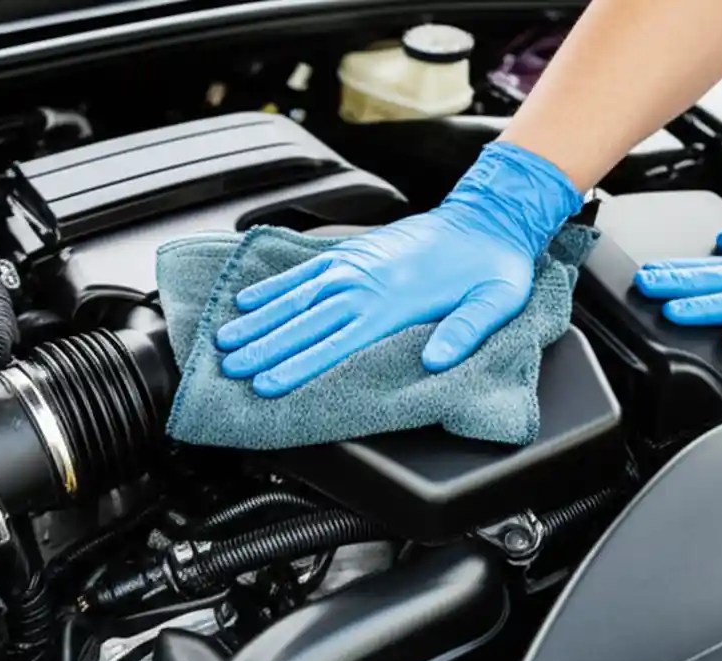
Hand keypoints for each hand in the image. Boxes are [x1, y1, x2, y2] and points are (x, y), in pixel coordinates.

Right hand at [215, 143, 582, 397]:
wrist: (488, 216)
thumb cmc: (492, 266)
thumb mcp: (495, 302)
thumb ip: (466, 331)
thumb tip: (437, 361)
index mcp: (396, 304)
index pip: (337, 342)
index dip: (299, 365)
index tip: (267, 383)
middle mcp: (366, 284)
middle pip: (305, 322)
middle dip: (264, 347)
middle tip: (230, 367)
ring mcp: (355, 266)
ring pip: (297, 297)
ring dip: (260, 320)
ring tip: (226, 338)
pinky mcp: (353, 253)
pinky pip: (306, 272)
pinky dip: (275, 287)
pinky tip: (249, 300)